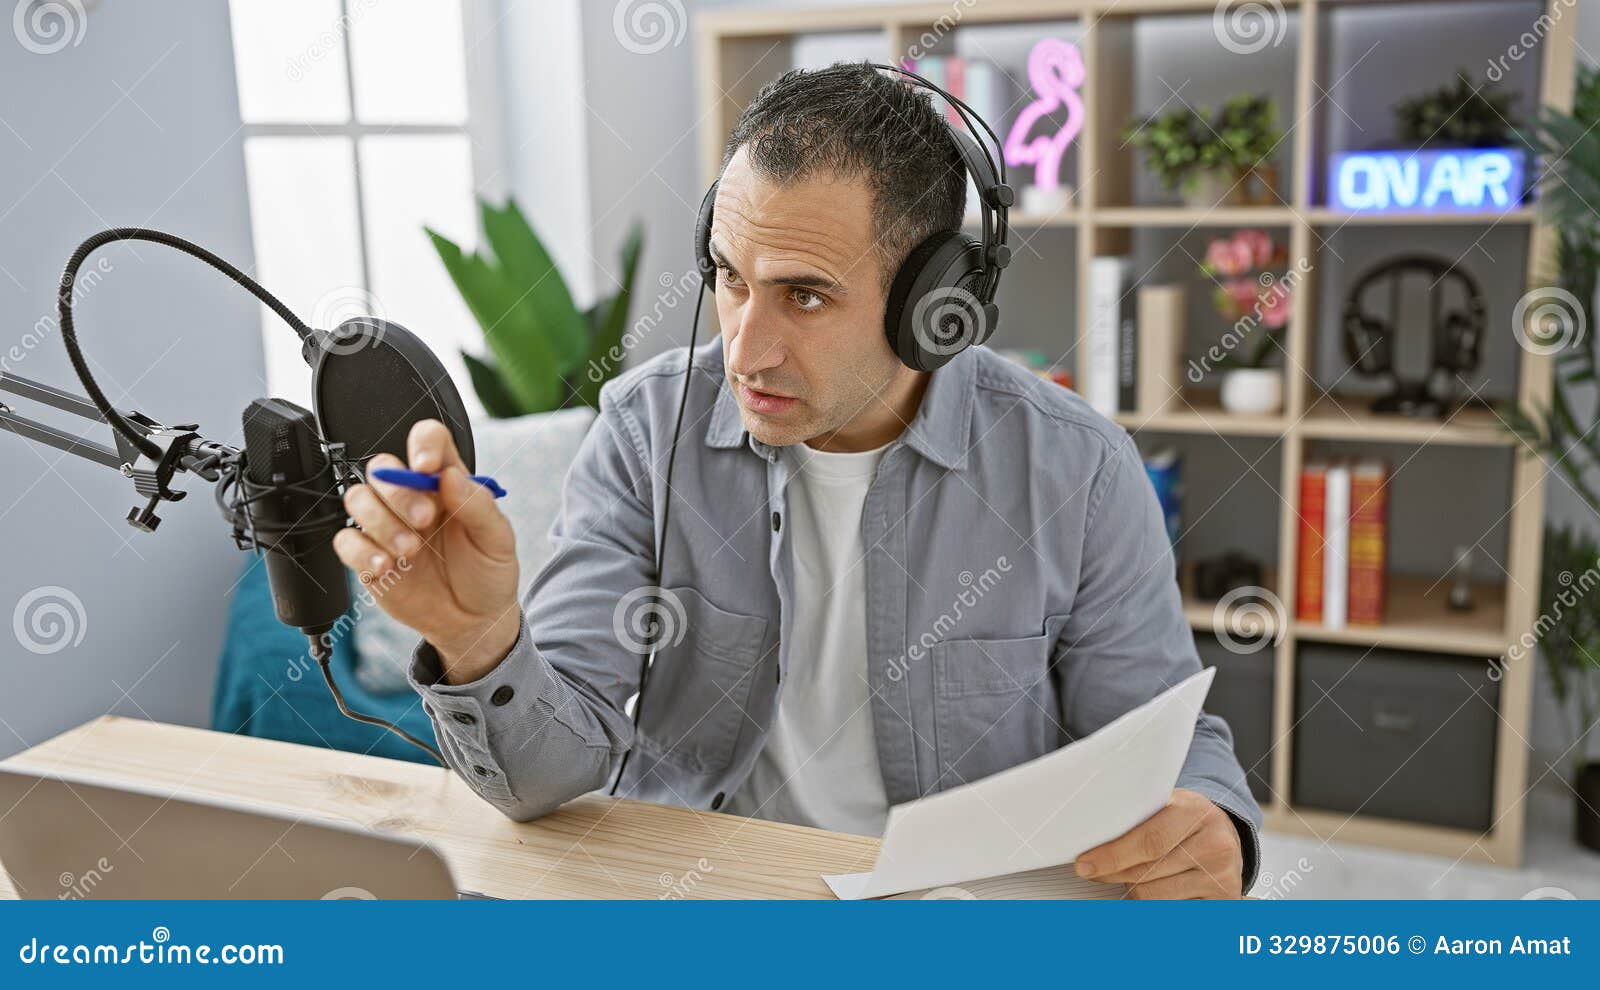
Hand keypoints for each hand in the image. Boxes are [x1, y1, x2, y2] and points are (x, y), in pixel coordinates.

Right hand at [333, 419, 520, 683]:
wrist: (474, 622)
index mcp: (446, 483)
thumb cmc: (488, 573)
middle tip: (425, 521)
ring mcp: (387, 526)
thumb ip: (477, 505)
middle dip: (399, 493)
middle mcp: (412, 498)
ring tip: (410, 550)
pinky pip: (345, 540)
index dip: (422, 443)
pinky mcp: (368, 557)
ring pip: (357, 498)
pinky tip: (387, 565)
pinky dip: (361, 550)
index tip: (426, 465)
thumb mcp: (498, 540)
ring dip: (380, 521)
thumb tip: (449, 475)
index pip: (428, 441)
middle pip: (383, 468)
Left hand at [1075, 788, 1243, 898]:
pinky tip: (1150, 891)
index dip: (1111, 856)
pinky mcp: (1223, 903)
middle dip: (1113, 874)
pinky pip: (1171, 913)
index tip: (1085, 864)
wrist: (1224, 836)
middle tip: (1094, 872)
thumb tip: (1090, 837)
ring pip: (1154, 897)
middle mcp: (1215, 846)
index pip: (1148, 842)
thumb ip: (1135, 816)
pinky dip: (1153, 905)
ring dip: (1131, 891)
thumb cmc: (1184, 820)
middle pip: (1146, 873)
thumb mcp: (1165, 805)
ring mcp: (1221, 878)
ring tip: (1126, 877)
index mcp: (1195, 812)